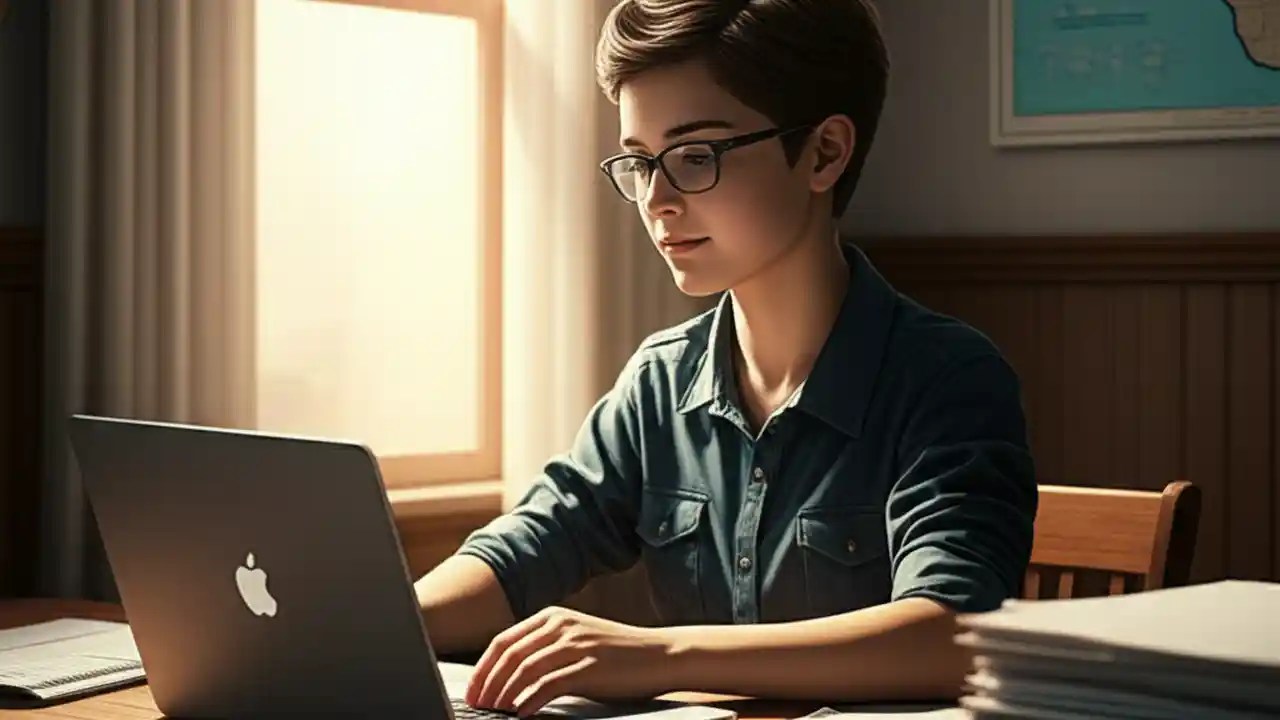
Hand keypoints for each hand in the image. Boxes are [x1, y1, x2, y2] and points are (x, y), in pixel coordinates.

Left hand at [463, 606, 675, 716]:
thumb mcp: (576, 640)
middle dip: (487, 683)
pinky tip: (521, 714)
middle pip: (509, 655)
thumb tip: (509, 677)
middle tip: (475, 705)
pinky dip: (530, 701)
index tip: (472, 691)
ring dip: (504, 695)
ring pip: (524, 670)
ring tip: (494, 712)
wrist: (660, 655)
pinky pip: (549, 685)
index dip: (482, 668)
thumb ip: (545, 649)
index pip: (503, 641)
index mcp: (553, 616)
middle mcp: (561, 625)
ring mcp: (576, 644)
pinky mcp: (589, 666)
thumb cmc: (617, 654)